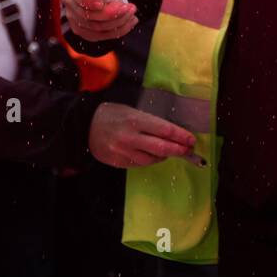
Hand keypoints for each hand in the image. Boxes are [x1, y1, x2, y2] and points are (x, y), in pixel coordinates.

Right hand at [63, 0, 137, 40]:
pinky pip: (99, 36)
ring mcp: (75, 20)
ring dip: (118, 23)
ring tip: (132, 16)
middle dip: (113, 14)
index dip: (90, 2)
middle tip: (130, 8)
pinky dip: (116, 32)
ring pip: (95, 28)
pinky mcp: (82, 31)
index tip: (106, 3)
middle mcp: (71, 5)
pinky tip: (128, 24)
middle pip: (89, 16)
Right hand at [88, 102, 205, 168]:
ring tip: (169, 150)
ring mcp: (124, 152)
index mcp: (135, 120)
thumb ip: (150, 123)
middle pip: (162, 148)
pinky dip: (150, 160)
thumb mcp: (131, 112)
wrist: (84, 126)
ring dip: (164, 155)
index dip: (180, 136)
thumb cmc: (112, 115)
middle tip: (188, 150)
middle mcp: (130, 137)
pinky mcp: (119, 162)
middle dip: (178, 150)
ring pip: (152, 159)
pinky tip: (152, 154)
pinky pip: (140, 164)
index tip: (191, 140)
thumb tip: (172, 135)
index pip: (164, 130)